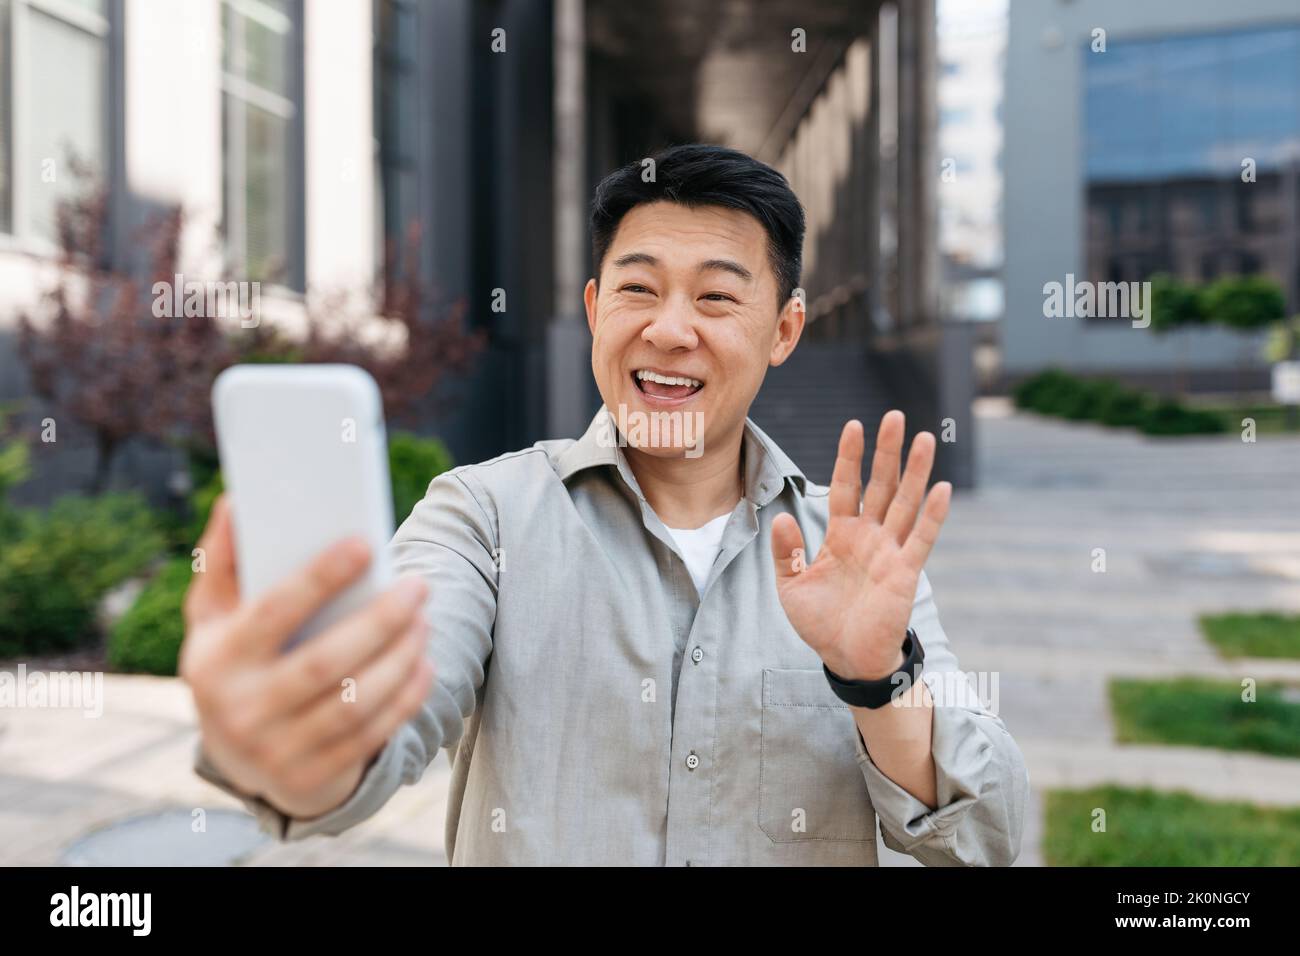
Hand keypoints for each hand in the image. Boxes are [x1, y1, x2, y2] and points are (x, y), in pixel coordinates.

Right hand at [180, 495, 434, 819]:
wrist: (239, 757)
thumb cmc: (235, 661)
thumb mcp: (214, 618)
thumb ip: (223, 561)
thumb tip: (237, 500)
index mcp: (213, 660)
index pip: (272, 613)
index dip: (319, 578)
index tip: (365, 543)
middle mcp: (239, 710)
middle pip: (325, 662)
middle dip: (380, 620)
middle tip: (419, 585)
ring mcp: (276, 751)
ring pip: (354, 702)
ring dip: (400, 657)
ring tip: (425, 619)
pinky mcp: (312, 779)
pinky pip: (371, 735)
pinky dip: (404, 698)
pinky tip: (425, 663)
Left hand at [770, 411, 950, 680]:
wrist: (846, 659)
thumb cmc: (820, 622)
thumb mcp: (791, 585)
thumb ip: (787, 551)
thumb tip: (780, 517)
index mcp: (841, 534)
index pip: (847, 485)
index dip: (850, 457)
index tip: (854, 424)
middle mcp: (869, 536)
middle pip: (881, 484)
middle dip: (887, 452)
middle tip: (894, 417)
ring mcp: (890, 552)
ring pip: (905, 503)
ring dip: (916, 472)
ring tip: (924, 439)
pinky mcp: (905, 572)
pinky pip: (922, 539)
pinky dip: (934, 514)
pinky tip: (943, 488)